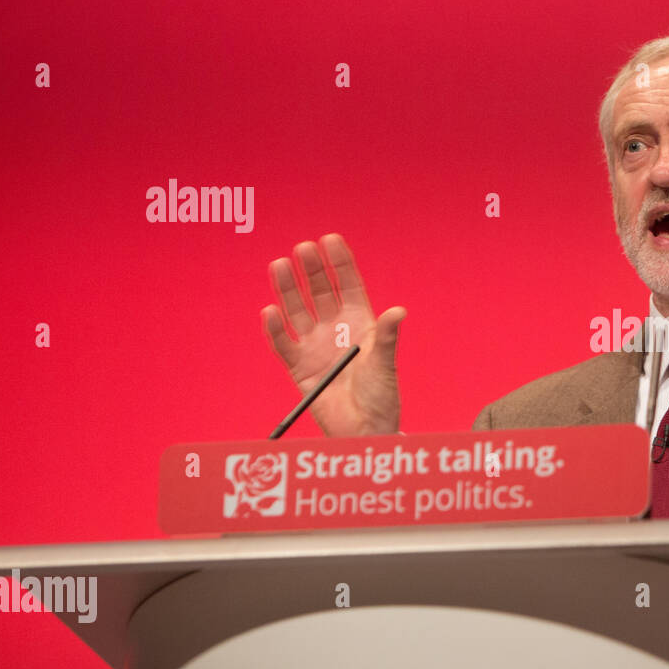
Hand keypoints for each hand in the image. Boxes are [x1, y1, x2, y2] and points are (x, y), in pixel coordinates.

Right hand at [262, 234, 405, 435]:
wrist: (364, 429)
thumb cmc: (381, 396)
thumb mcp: (385, 363)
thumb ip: (386, 337)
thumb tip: (398, 311)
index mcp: (360, 323)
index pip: (348, 285)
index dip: (339, 263)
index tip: (331, 239)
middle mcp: (335, 329)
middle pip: (320, 293)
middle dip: (312, 270)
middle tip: (303, 248)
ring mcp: (315, 346)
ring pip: (297, 311)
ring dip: (288, 289)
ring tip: (279, 265)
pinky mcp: (299, 367)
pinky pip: (283, 344)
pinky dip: (275, 328)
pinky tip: (270, 310)